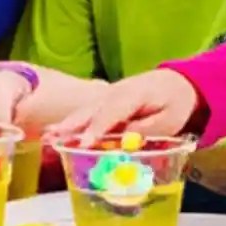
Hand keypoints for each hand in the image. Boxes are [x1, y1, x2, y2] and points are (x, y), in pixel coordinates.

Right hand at [48, 69, 199, 143]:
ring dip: (66, 124)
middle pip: (92, 109)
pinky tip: (55, 134)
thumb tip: (124, 140)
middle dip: (72, 125)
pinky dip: (71, 124)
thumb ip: (146, 129)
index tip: (84, 143)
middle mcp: (116, 92)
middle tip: (53, 139)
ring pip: (85, 110)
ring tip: (47, 137)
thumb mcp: (169, 120)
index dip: (98, 128)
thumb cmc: (175, 103)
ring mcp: (108, 95)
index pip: (113, 112)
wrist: (177, 82)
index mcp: (135, 94)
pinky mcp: (105, 102)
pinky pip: (87, 113)